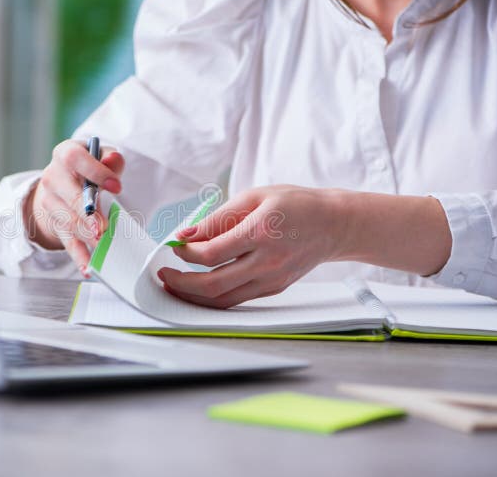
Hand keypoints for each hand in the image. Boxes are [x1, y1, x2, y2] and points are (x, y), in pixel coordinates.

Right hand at [25, 139, 124, 274]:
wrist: (63, 181)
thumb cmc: (88, 167)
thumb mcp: (101, 158)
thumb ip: (111, 159)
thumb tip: (112, 160)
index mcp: (65, 154)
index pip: (74, 159)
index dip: (95, 172)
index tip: (116, 186)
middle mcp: (53, 177)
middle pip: (68, 195)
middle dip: (86, 212)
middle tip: (102, 225)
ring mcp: (50, 203)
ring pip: (67, 221)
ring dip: (84, 234)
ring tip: (100, 242)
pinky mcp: (56, 224)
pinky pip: (67, 242)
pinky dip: (78, 256)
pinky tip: (88, 267)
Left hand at [158, 186, 345, 307]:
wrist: (334, 224)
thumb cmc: (295, 204)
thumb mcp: (254, 197)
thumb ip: (218, 218)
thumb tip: (186, 234)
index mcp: (261, 232)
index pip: (212, 253)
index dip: (185, 253)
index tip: (174, 245)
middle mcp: (267, 262)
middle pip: (213, 285)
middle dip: (181, 282)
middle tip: (162, 274)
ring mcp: (272, 280)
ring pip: (223, 300)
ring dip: (193, 296)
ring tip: (174, 285)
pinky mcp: (274, 289)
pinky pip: (237, 299)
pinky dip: (213, 297)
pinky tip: (198, 288)